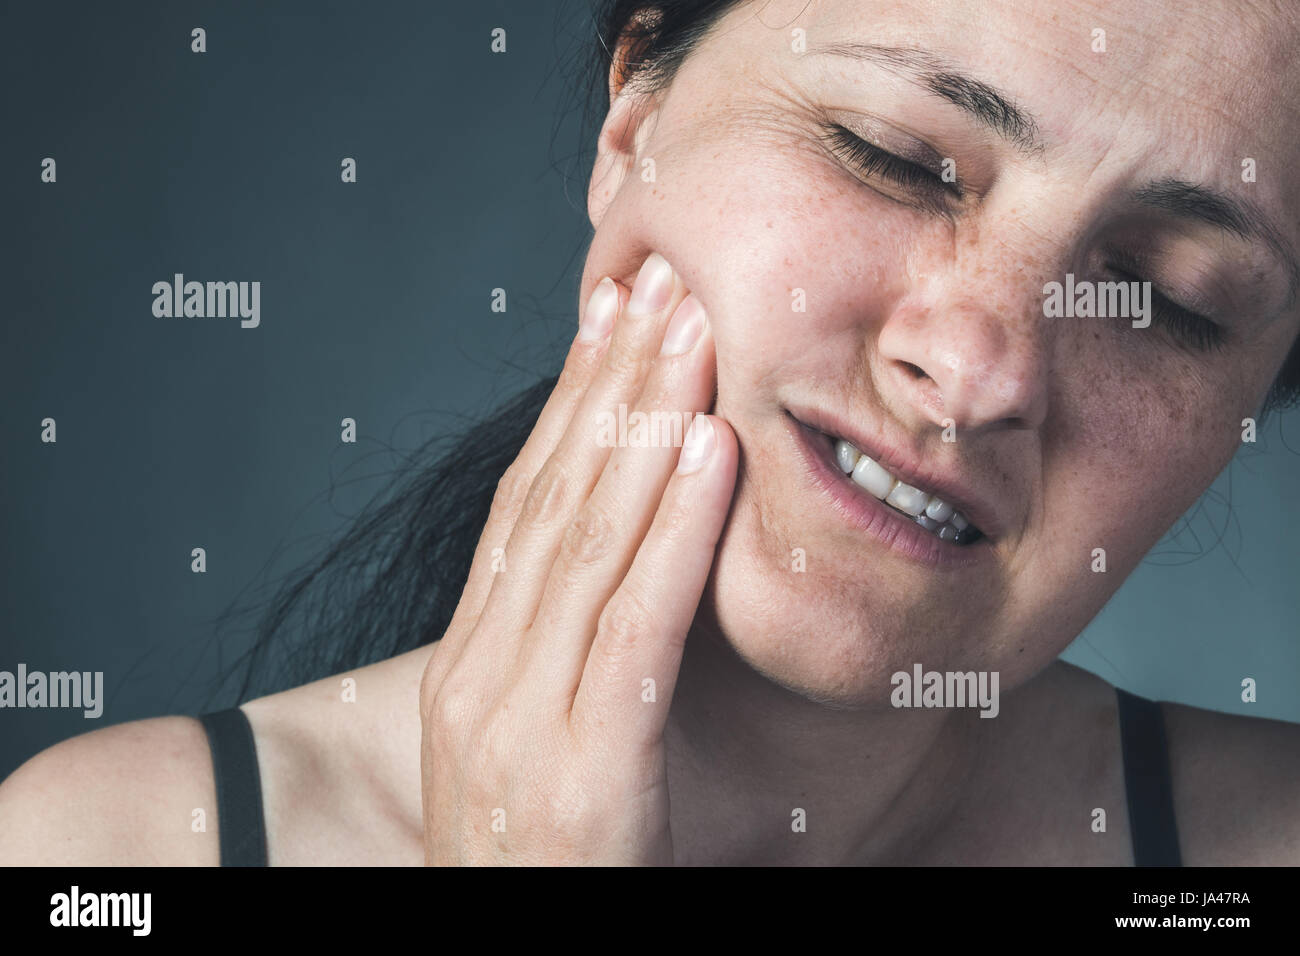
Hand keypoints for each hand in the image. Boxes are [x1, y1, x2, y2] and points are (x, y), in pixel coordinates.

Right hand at [418, 252, 735, 864]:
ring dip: (645, 426)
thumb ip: (558, 653)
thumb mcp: (534, 741)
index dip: (568, 405)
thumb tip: (616, 559)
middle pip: (551, 499)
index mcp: (466, 664)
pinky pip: (636, 629)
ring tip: (693, 332)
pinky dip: (675, 533)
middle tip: (660, 283)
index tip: (609, 318)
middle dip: (610, 385)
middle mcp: (480, 676)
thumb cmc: (544, 862)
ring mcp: (521, 723)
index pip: (522, 506)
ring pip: (588, 543)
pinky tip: (710, 452)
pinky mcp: (585, 772)